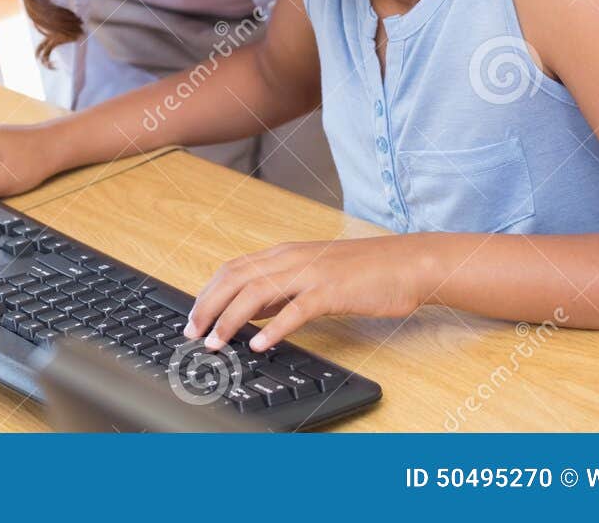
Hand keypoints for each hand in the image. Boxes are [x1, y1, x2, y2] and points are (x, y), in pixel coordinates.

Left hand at [184, 236, 432, 351]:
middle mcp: (291, 258)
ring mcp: (311, 273)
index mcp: (284, 254)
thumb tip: (247, 311)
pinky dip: (274, 328)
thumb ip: (280, 289)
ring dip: (231, 319)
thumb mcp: (312, 274)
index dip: (207, 293)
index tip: (192, 318)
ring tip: (217, 343)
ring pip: (257, 292)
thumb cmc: (363, 272)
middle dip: (208, 306)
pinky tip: (261, 344)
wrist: (406, 264)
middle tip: (193, 333)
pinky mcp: (332, 291)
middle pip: (235, 278)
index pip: (232, 269)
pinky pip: (296, 310)